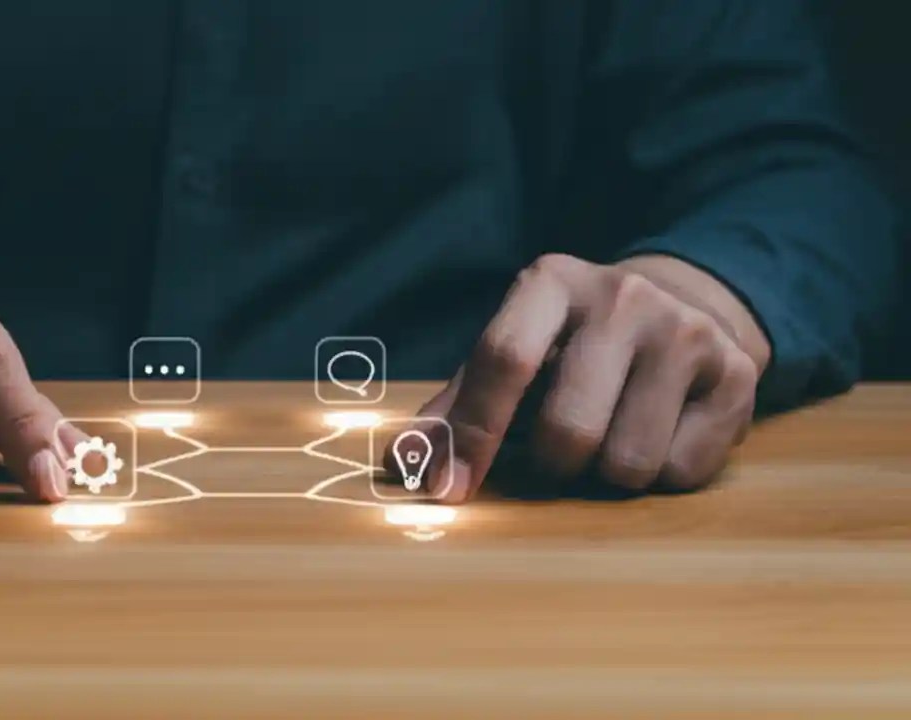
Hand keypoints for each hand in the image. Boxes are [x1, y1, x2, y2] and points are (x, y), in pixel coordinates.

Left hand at [411, 253, 766, 501]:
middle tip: (561, 450)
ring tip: (614, 435)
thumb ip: (457, 406)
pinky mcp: (738, 373)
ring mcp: (686, 331)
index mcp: (551, 283)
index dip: (473, 434)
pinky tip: (661, 432)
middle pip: (569, 430)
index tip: (450, 490)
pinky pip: (681, 471)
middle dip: (553, 464)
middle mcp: (622, 295)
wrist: (684, 309)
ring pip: (628, 462)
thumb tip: (407, 464)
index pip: (503, 359)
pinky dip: (661, 474)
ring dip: (609, 473)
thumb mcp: (515, 354)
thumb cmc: (574, 347)